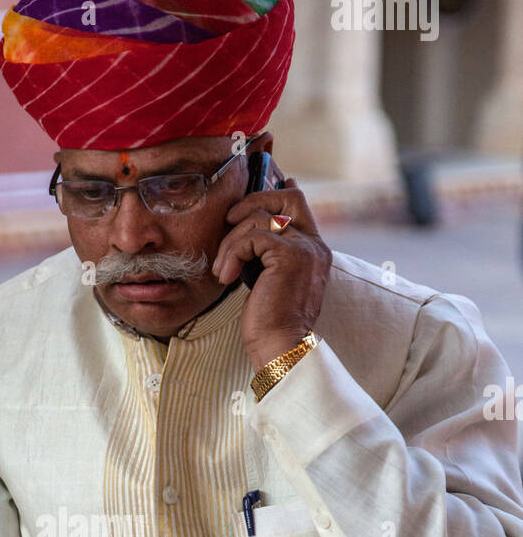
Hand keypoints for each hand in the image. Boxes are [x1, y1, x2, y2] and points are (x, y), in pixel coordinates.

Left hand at [212, 175, 331, 373]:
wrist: (281, 347)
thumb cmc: (270, 323)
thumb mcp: (270, 280)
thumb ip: (267, 255)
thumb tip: (249, 235)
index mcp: (314, 250)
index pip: (299, 205)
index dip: (276, 191)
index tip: (259, 190)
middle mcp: (314, 245)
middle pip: (286, 197)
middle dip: (252, 201)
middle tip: (229, 221)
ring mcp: (304, 248)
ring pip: (259, 218)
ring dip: (231, 240)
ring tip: (221, 269)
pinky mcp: (288, 255)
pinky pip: (251, 237)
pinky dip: (232, 253)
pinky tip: (225, 276)